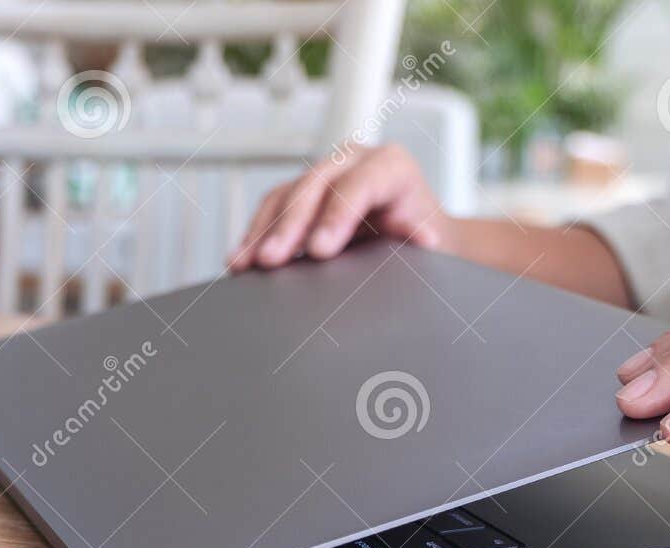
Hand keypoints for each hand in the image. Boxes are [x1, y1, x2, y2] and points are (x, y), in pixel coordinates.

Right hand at [228, 144, 449, 270]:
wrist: (417, 237)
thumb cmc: (423, 238)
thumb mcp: (428, 238)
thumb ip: (417, 236)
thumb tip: (421, 240)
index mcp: (392, 166)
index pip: (358, 185)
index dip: (336, 217)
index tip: (320, 251)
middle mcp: (355, 160)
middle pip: (314, 187)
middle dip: (290, 226)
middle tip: (272, 259)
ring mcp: (325, 174)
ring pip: (286, 195)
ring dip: (263, 232)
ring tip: (246, 263)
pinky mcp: (303, 193)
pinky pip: (273, 209)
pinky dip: (256, 235)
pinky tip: (241, 258)